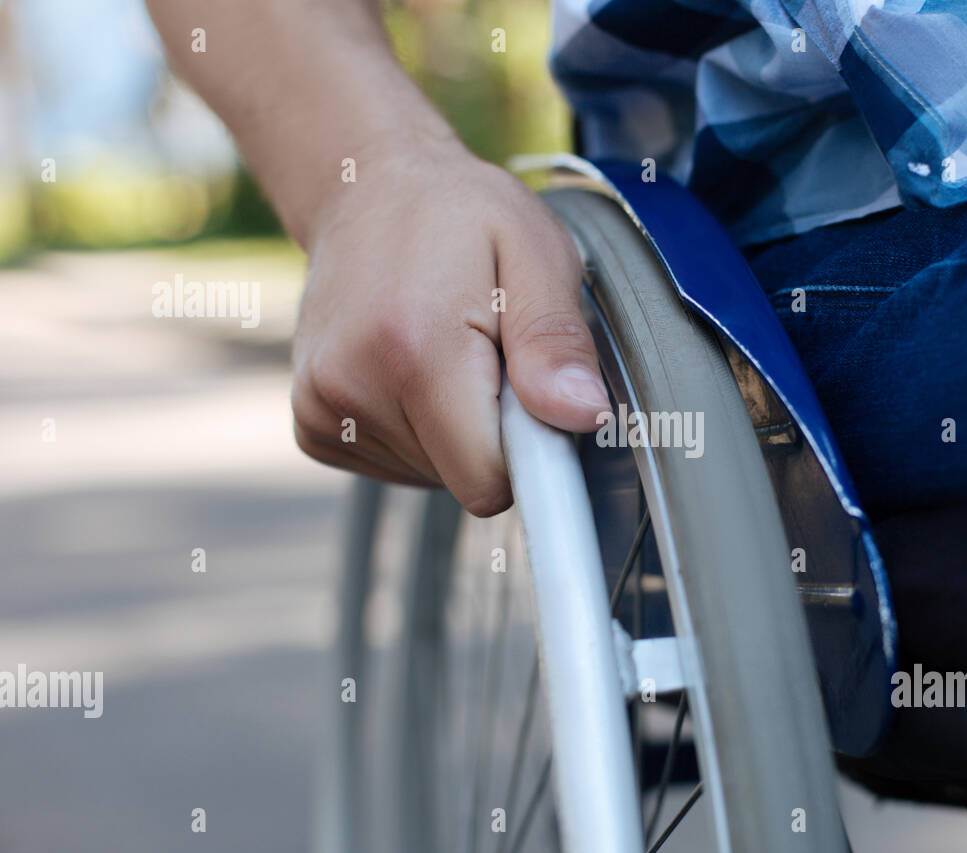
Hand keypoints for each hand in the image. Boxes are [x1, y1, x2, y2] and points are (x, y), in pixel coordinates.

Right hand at [290, 142, 609, 514]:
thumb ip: (557, 342)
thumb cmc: (460, 217)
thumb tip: (581, 414)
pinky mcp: (315, 425)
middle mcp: (352, 385)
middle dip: (494, 431)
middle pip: (463, 480)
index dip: (530, 450)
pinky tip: (412, 370)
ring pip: (433, 476)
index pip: (488, 479)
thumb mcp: (535, 253)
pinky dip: (419, 432)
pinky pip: (396, 468)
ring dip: (456, 428)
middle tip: (490, 355)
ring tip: (449, 350)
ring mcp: (323, 409)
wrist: (367, 188)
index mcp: (414, 348)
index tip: (537, 404)